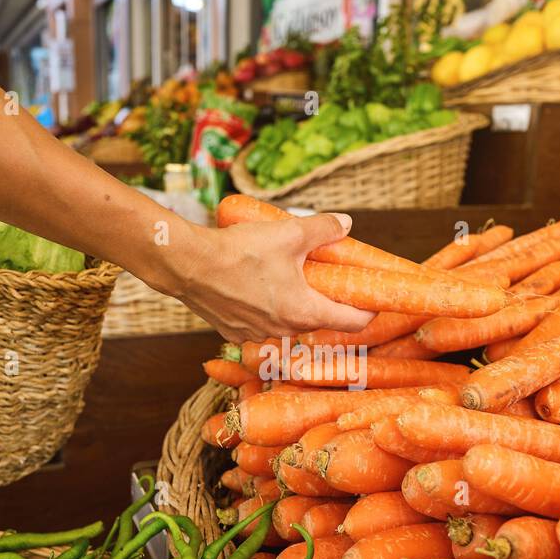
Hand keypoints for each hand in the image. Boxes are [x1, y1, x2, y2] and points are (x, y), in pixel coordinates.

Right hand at [164, 212, 375, 342]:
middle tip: (325, 275)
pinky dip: (264, 306)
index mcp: (304, 312)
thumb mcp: (289, 232)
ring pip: (287, 320)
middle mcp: (284, 330)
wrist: (187, 265)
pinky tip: (255, 285)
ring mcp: (256, 335)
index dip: (368, 309)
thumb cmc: (240, 251)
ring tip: (285, 275)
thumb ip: (323, 229)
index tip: (372, 297)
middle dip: (325, 298)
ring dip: (293, 302)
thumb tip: (346, 223)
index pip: (353, 323)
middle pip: (319, 319)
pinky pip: (259, 321)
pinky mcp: (234, 332)